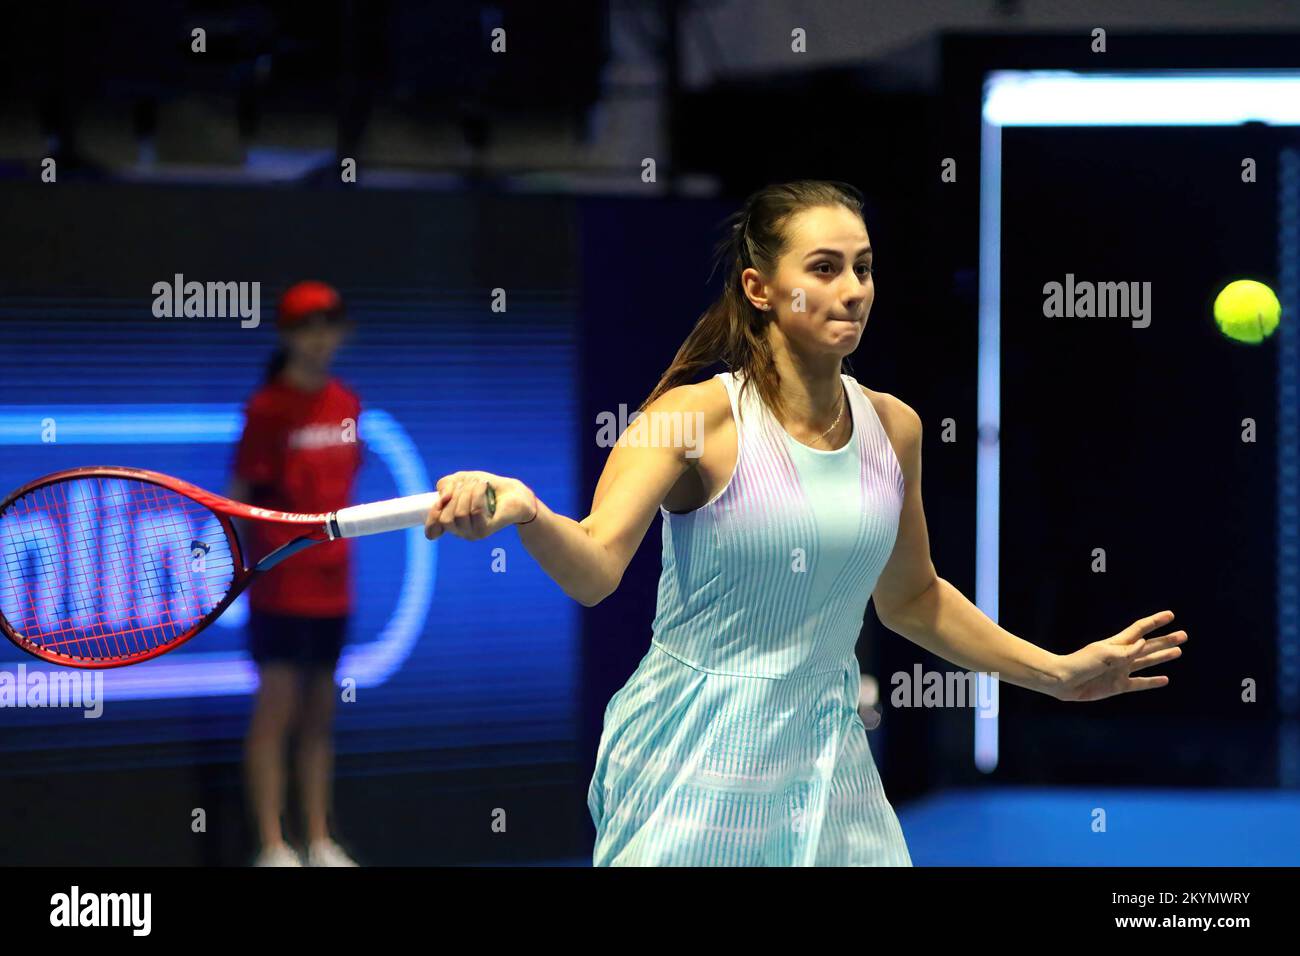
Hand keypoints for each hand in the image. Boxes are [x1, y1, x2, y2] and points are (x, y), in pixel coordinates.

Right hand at [423, 471, 537, 541]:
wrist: (513, 493)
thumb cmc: (485, 487)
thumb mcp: (460, 480)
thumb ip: (445, 486)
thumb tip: (442, 499)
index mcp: (451, 522)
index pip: (432, 530)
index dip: (432, 516)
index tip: (442, 500)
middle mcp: (460, 531)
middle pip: (445, 518)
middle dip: (455, 495)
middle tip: (468, 483)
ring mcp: (473, 533)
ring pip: (459, 514)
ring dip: (467, 493)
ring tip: (478, 483)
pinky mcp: (487, 530)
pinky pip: (475, 511)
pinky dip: (478, 494)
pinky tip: (484, 486)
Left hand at [1051, 610, 1187, 701]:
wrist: (1064, 681)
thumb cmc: (1081, 663)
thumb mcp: (1104, 654)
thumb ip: (1125, 651)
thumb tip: (1144, 642)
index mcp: (1117, 643)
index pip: (1140, 629)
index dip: (1155, 621)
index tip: (1170, 615)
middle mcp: (1122, 655)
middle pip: (1148, 645)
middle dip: (1165, 640)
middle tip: (1184, 635)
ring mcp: (1121, 670)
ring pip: (1147, 662)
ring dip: (1162, 657)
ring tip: (1178, 651)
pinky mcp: (1118, 686)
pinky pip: (1140, 683)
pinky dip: (1152, 682)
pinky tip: (1165, 679)